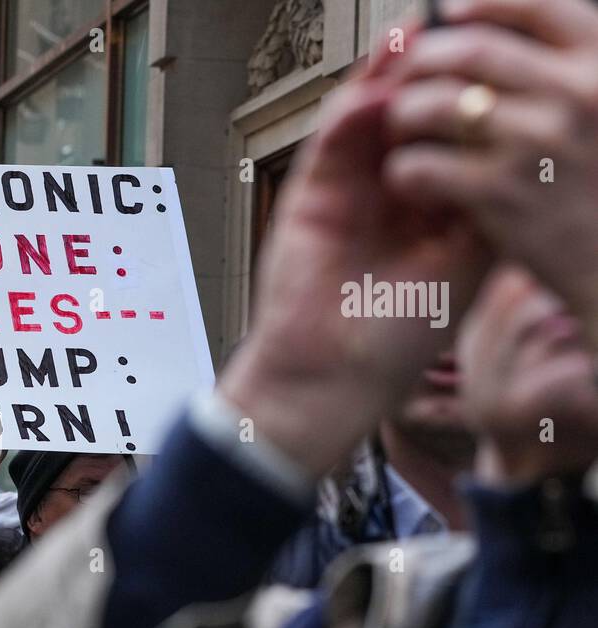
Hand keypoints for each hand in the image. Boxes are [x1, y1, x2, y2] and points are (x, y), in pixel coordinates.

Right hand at [220, 54, 489, 476]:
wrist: (332, 373)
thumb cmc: (398, 336)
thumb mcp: (472, 260)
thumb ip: (494, 199)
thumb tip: (534, 132)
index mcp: (440, 205)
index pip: (464, 132)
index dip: (480, 93)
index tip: (510, 59)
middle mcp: (397, 187)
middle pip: (418, 110)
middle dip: (438, 69)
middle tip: (459, 28)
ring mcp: (353, 185)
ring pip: (374, 111)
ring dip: (393, 73)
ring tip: (417, 35)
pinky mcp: (313, 190)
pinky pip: (334, 137)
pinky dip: (353, 108)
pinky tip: (378, 88)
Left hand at [384, 0, 597, 329]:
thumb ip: (566, 70)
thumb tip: (488, 28)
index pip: (535, 4)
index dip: (482, 2)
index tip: (448, 11)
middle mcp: (574, 95)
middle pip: (468, 50)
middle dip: (424, 62)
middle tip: (407, 82)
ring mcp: (535, 144)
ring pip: (433, 105)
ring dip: (402, 114)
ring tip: (401, 131)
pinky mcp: (498, 196)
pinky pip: (420, 165)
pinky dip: (403, 167)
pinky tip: (407, 176)